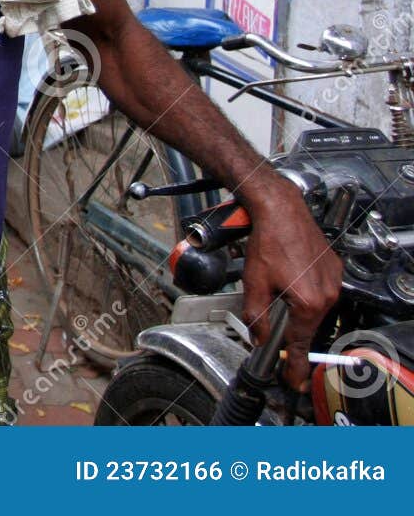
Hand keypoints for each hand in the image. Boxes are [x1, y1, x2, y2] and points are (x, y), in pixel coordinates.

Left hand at [240, 179, 342, 388]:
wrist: (281, 210)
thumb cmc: (267, 240)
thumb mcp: (254, 282)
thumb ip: (256, 315)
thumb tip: (259, 337)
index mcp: (309, 302)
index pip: (302, 343)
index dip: (295, 364)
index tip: (293, 379)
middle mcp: (327, 294)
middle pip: (307, 326)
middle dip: (291, 331)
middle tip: (276, 338)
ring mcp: (333, 281)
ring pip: (313, 308)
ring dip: (296, 308)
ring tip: (278, 293)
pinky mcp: (333, 269)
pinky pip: (319, 291)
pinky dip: (304, 292)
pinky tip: (289, 279)